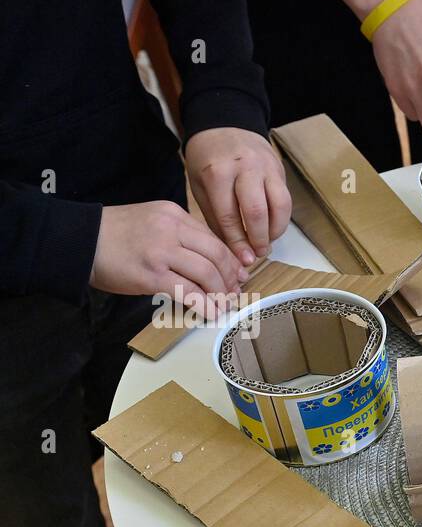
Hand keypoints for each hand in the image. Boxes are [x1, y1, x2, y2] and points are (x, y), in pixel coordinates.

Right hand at [89, 202, 245, 320]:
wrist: (78, 240)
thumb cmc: (114, 235)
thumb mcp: (152, 221)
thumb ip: (179, 235)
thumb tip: (209, 261)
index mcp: (174, 214)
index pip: (213, 238)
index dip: (230, 260)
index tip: (239, 274)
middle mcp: (171, 229)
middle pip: (217, 255)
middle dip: (230, 278)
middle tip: (233, 292)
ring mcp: (161, 252)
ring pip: (207, 274)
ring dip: (220, 294)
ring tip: (222, 304)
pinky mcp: (152, 275)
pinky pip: (188, 292)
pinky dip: (204, 305)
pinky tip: (209, 312)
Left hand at [186, 128, 291, 266]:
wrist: (224, 124)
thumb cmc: (208, 160)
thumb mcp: (201, 186)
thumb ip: (216, 217)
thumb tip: (233, 250)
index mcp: (217, 173)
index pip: (229, 216)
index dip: (237, 242)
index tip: (243, 260)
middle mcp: (244, 168)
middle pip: (256, 212)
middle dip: (258, 239)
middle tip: (257, 254)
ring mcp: (265, 167)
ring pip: (279, 206)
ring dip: (275, 231)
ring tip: (267, 243)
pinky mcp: (279, 169)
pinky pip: (286, 199)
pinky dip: (281, 218)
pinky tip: (272, 228)